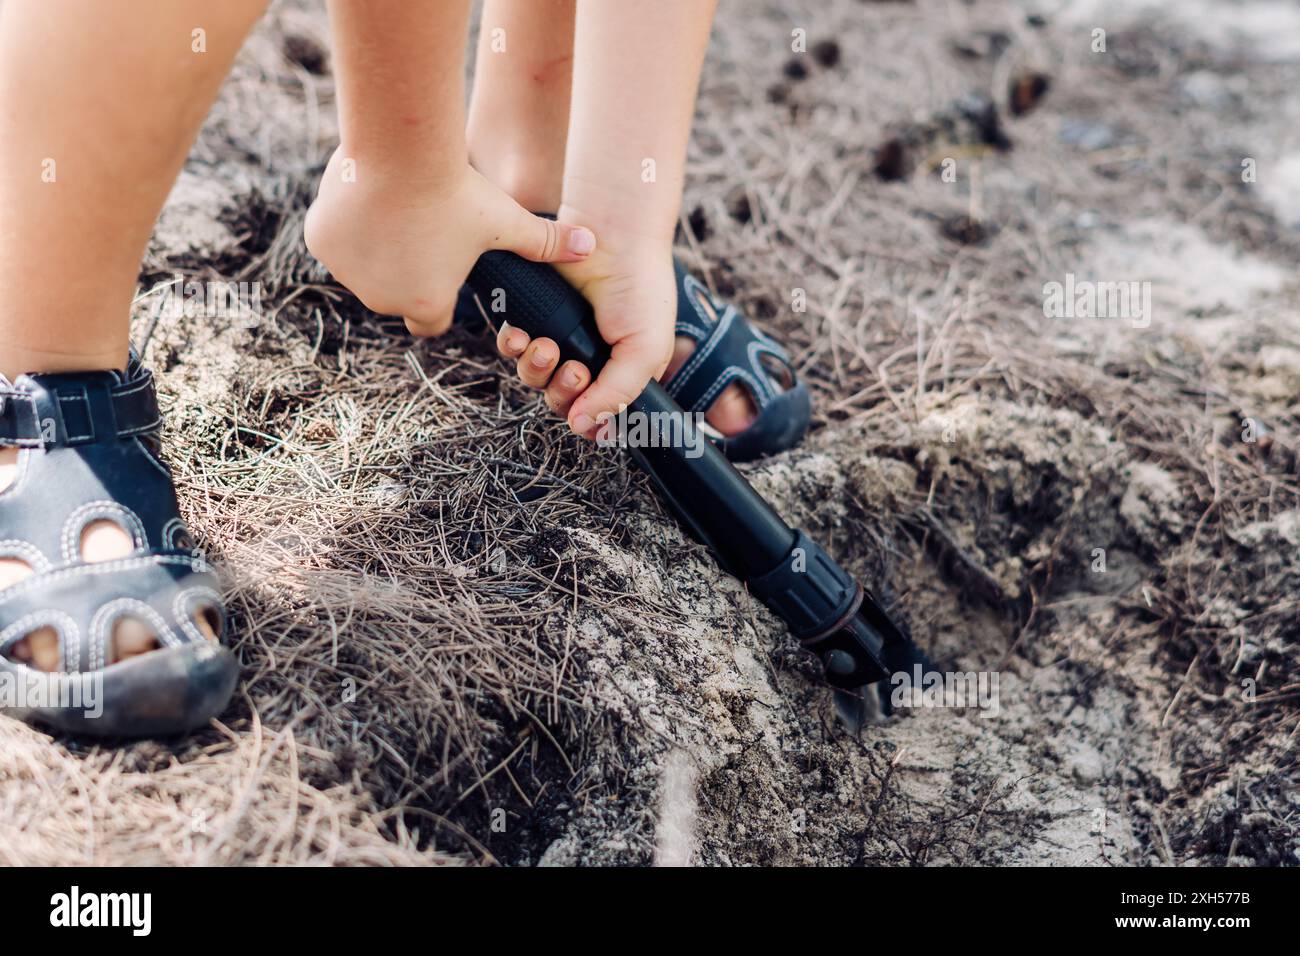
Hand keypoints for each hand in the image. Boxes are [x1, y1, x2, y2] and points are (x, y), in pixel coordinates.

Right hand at [304, 149, 596, 337]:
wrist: (401, 149)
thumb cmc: (459, 191)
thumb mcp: (507, 220)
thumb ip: (545, 242)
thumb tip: (590, 246)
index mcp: (426, 304)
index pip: (432, 320)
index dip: (440, 298)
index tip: (446, 272)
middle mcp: (382, 298)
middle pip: (396, 293)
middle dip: (408, 269)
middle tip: (425, 228)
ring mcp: (348, 271)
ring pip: (364, 264)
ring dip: (377, 246)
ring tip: (399, 206)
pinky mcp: (322, 241)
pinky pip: (335, 238)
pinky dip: (348, 222)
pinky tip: (368, 195)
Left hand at [495, 214, 675, 437]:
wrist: (613, 236)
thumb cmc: (641, 289)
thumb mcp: (645, 349)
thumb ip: (617, 394)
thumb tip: (583, 426)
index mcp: (621, 373)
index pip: (597, 416)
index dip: (588, 423)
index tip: (585, 418)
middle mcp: (589, 360)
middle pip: (561, 401)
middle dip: (563, 393)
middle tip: (575, 371)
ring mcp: (559, 339)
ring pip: (534, 377)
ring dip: (538, 370)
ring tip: (548, 348)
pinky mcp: (533, 317)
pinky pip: (513, 347)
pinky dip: (514, 346)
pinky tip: (521, 336)